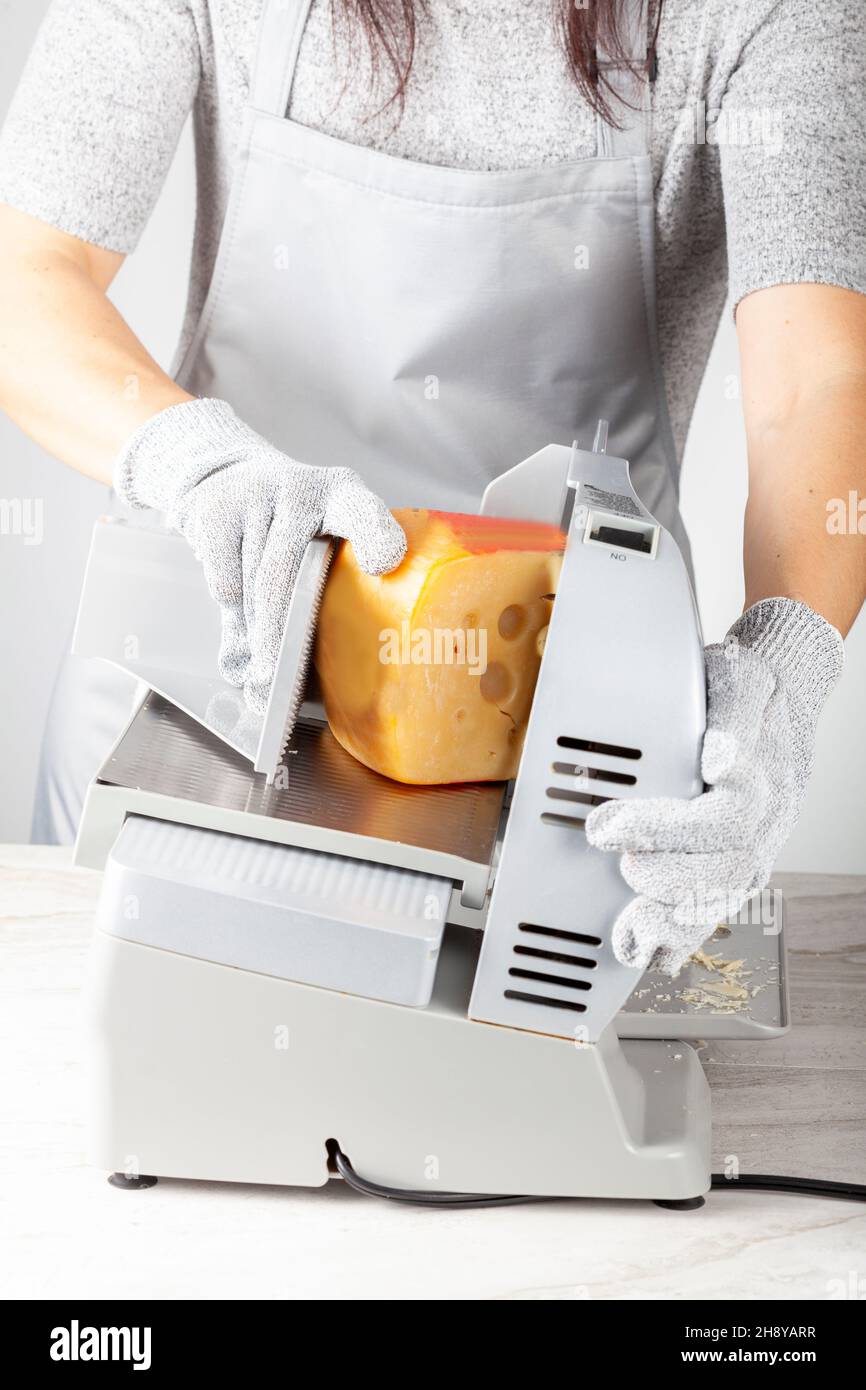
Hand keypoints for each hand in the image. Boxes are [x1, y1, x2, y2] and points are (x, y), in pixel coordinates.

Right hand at [113, 397, 405, 711]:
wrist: (229, 476)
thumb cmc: (295, 529)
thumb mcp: (326, 541)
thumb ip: (326, 594)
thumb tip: (308, 680)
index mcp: (344, 496)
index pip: (362, 510)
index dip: (375, 535)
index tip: (382, 564)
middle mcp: (302, 490)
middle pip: (290, 575)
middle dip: (283, 635)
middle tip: (279, 678)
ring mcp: (257, 497)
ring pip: (254, 587)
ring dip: (256, 636)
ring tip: (260, 673)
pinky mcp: (216, 511)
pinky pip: (225, 583)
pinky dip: (231, 613)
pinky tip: (240, 625)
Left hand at [585, 599, 843, 973]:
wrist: (782, 702)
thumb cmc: (752, 691)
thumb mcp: (742, 680)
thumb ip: (734, 715)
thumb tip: (717, 756)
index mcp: (762, 783)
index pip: (722, 820)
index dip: (662, 830)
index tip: (606, 825)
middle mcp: (763, 826)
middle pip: (721, 873)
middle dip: (660, 876)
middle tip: (616, 853)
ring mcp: (752, 851)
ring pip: (719, 904)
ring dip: (670, 921)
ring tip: (629, 928)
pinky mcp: (734, 867)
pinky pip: (712, 913)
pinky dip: (678, 938)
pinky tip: (644, 951)